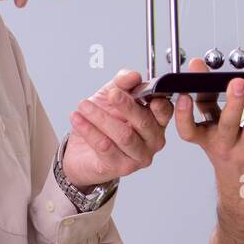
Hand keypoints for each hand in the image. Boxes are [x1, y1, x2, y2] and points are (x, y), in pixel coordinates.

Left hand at [62, 69, 173, 186]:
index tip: (140, 91)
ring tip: (84, 105)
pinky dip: (89, 130)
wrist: (82, 151)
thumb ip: (123, 82)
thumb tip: (133, 75)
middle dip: (126, 106)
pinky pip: (105, 146)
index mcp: (156, 120)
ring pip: (123, 135)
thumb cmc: (103, 123)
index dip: (155, 100)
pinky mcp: (121, 167)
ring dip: (101, 117)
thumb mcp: (111, 95)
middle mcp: (153, 140)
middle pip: (144, 122)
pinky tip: (78, 119)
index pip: (164, 110)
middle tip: (111, 95)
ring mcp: (139, 156)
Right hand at [173, 58, 243, 207]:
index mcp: (207, 140)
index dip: (183, 115)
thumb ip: (206, 99)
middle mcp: (225, 148)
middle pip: (227, 125)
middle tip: (237, 82)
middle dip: (233, 102)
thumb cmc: (229, 155)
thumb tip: (196, 65)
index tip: (183, 96)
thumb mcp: (212, 131)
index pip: (189, 131)